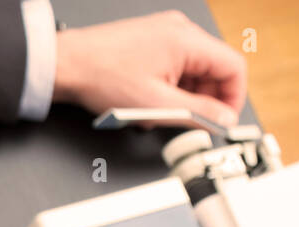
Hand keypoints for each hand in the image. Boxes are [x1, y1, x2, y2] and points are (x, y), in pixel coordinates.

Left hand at [53, 10, 247, 128]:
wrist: (66, 64)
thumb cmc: (101, 76)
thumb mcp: (156, 105)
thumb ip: (197, 113)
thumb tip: (224, 119)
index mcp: (187, 40)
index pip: (233, 67)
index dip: (233, 98)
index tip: (223, 120)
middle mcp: (180, 31)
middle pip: (213, 69)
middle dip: (204, 100)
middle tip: (187, 123)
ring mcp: (164, 34)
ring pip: (193, 71)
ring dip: (183, 97)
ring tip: (158, 113)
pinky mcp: (151, 42)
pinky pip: (174, 67)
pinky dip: (168, 88)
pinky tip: (148, 103)